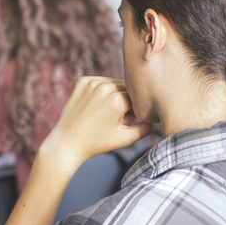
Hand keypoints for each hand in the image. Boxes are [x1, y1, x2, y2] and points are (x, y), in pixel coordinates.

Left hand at [40, 77, 154, 170]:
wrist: (67, 142)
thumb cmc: (97, 143)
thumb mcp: (126, 139)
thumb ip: (146, 128)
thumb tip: (158, 119)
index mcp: (118, 100)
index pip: (138, 98)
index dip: (135, 111)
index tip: (127, 121)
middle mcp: (105, 87)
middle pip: (127, 88)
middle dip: (126, 101)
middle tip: (115, 118)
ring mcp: (92, 82)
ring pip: (115, 83)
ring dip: (115, 94)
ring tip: (105, 113)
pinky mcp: (82, 81)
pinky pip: (101, 82)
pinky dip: (102, 91)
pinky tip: (96, 106)